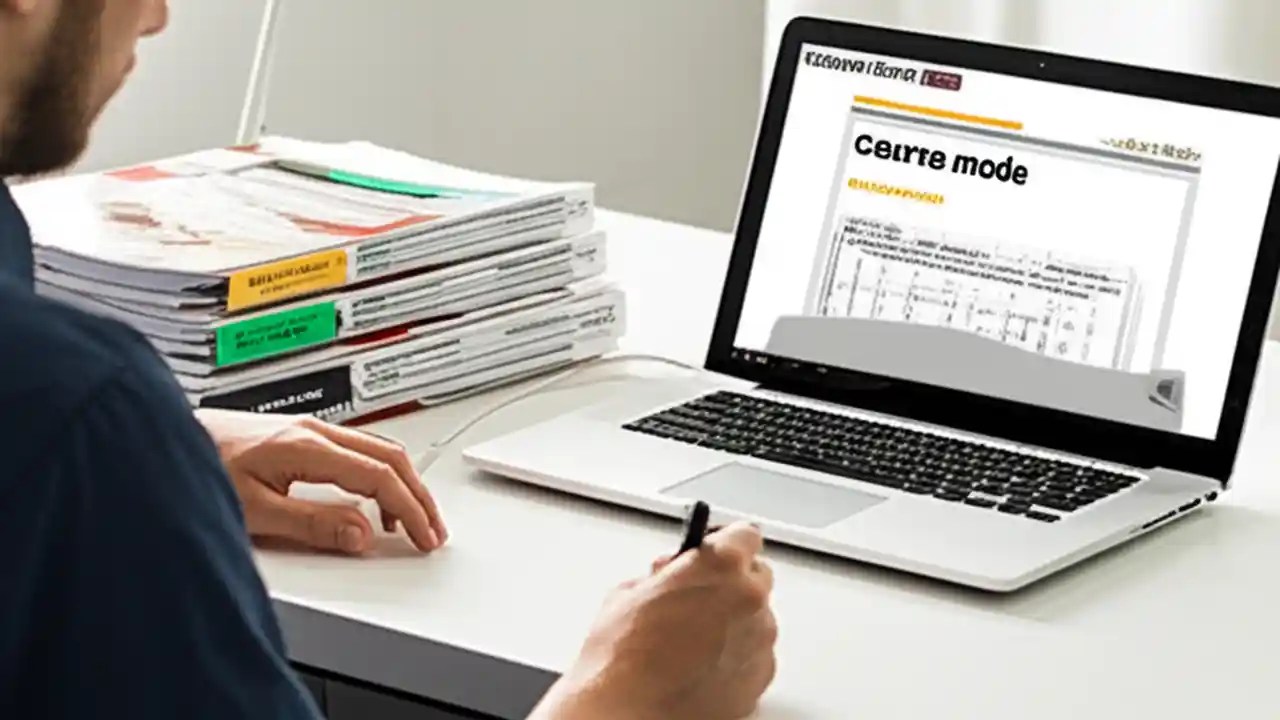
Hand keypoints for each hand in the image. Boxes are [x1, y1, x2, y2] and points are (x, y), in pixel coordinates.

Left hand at [195, 410, 447, 554]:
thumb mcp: (253, 510)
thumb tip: (361, 533)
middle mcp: (314, 431)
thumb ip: (312, 523)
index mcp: (307, 446)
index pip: (379, 477)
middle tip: (432, 531)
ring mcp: (310, 429)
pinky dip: (380, 476)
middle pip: (390, 458)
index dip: (409, 509)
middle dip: (418, 496)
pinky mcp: (301, 435)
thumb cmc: (197, 468)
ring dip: (402, 484)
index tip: (424, 536)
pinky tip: (372, 503)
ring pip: (378, 451)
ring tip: (409, 522)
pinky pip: (358, 451)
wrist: (162, 438)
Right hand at [533, 523, 777, 719]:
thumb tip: (669, 580)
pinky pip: (754, 655)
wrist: (627, 714)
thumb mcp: (627, 593)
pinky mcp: (761, 678)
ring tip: (690, 641)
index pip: (744, 534)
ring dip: (732, 621)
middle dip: (728, 582)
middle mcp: (749, 599)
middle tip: (695, 596)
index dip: (725, 541)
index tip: (713, 549)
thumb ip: (663, 576)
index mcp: (721, 566)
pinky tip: (700, 666)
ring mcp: (759, 641)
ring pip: (755, 617)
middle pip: (755, 575)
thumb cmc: (621, 661)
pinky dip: (734, 656)